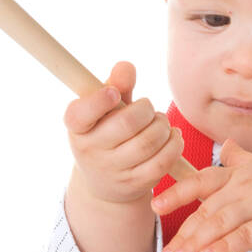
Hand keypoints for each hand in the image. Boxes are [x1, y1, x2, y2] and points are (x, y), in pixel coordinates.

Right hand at [63, 61, 185, 205]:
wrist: (105, 182)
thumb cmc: (107, 133)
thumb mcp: (105, 109)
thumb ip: (116, 85)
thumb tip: (126, 67)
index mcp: (77, 127)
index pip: (81, 113)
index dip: (98, 101)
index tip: (113, 93)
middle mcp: (89, 150)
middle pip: (126, 123)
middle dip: (146, 110)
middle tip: (149, 108)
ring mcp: (112, 171)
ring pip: (148, 142)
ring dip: (163, 126)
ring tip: (162, 123)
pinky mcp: (134, 184)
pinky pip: (161, 163)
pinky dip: (174, 145)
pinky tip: (173, 137)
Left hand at [151, 137, 251, 251]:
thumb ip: (242, 161)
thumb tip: (228, 147)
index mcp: (239, 174)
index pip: (202, 181)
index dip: (177, 193)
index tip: (156, 206)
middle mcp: (246, 187)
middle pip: (207, 210)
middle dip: (185, 233)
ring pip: (221, 223)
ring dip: (197, 243)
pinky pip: (246, 236)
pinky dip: (226, 246)